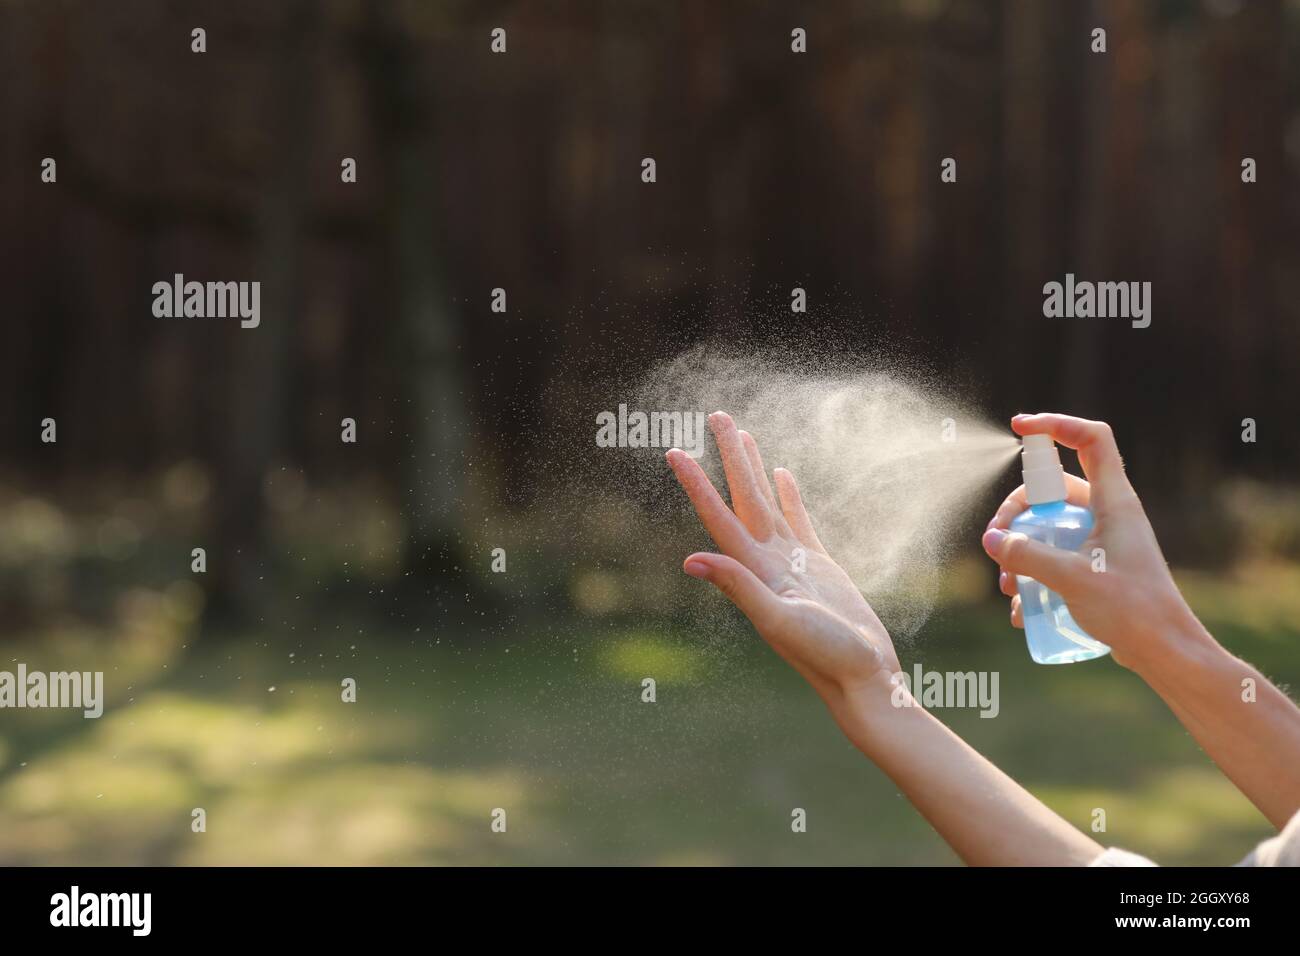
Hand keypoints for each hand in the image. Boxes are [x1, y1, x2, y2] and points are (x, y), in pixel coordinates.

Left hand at [666, 412, 899, 702]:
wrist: (862, 677)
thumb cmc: (824, 655)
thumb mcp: (779, 620)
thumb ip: (740, 588)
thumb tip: (690, 560)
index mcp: (754, 571)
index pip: (718, 516)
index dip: (696, 484)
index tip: (673, 451)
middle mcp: (765, 562)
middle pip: (742, 497)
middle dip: (728, 458)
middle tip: (716, 416)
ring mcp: (790, 562)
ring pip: (765, 503)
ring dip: (752, 471)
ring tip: (741, 436)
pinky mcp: (817, 565)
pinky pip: (797, 520)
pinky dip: (787, 496)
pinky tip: (780, 475)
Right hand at [981, 413, 1193, 671]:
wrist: (1165, 651)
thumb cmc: (1131, 609)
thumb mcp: (1072, 578)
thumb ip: (1028, 556)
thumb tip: (991, 540)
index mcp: (1113, 501)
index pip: (1090, 440)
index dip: (1056, 424)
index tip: (1019, 427)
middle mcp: (1107, 513)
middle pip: (1052, 490)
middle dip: (1016, 513)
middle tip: (997, 541)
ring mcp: (1101, 541)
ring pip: (1048, 527)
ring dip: (1020, 550)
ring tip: (1007, 585)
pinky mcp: (1094, 567)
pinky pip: (1054, 557)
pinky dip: (1032, 576)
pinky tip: (1020, 609)